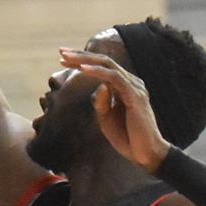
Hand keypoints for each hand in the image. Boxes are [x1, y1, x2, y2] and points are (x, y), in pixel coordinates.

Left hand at [58, 48, 171, 172]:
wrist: (145, 154)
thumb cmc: (127, 137)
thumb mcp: (106, 118)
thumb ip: (101, 101)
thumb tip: (98, 85)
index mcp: (124, 86)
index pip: (102, 67)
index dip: (82, 60)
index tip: (62, 58)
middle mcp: (131, 82)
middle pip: (104, 61)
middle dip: (81, 55)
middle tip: (61, 51)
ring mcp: (134, 87)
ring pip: (108, 65)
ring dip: (85, 60)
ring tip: (67, 58)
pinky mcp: (135, 95)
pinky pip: (114, 78)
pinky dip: (97, 71)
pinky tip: (83, 69)